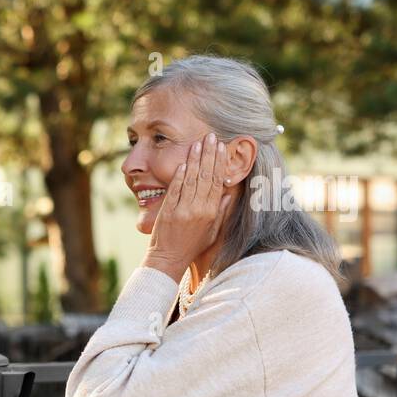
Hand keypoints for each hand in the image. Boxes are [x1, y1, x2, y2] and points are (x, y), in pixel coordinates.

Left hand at [142, 132, 234, 281]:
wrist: (168, 258)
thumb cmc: (191, 246)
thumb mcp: (212, 231)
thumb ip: (221, 213)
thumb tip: (229, 195)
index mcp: (211, 213)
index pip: (218, 182)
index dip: (220, 163)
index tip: (222, 147)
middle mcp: (198, 210)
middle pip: (206, 177)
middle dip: (209, 155)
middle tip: (212, 137)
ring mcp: (182, 210)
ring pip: (191, 180)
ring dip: (195, 160)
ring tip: (198, 143)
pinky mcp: (168, 211)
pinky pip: (175, 190)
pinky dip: (179, 176)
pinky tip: (183, 162)